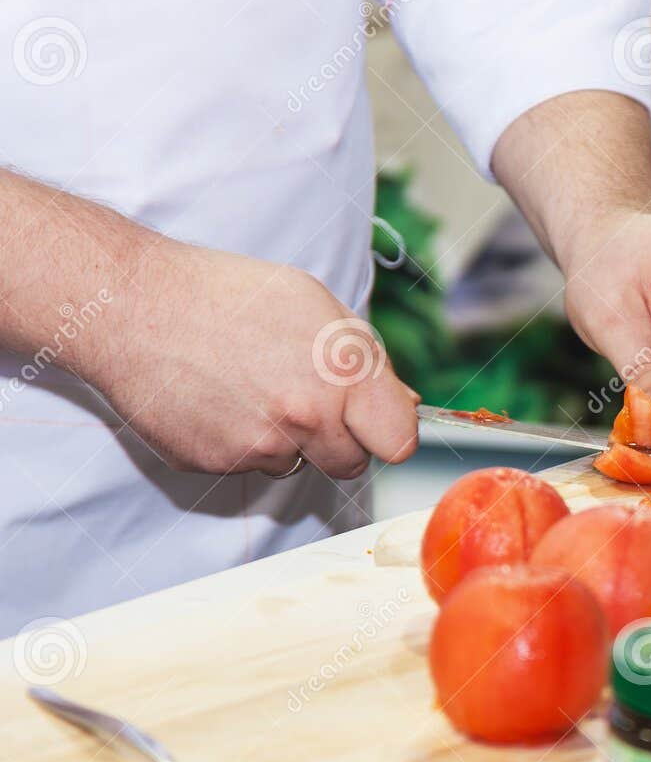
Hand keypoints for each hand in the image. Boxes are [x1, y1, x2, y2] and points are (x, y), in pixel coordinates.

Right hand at [77, 242, 419, 478]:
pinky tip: (218, 400)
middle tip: (306, 399)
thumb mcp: (316, 305)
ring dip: (287, 440)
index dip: (389, 431)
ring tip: (250, 388)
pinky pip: (248, 466)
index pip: (399, 441)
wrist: (133, 306)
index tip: (376, 421)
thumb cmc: (229, 295)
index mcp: (342, 374)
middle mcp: (307, 417)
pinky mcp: (218, 464)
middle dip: (339, 439)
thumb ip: (368, 360)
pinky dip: (240, 442)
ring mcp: (261, 447)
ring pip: (298, 464)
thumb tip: (407, 404)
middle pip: (351, 464)